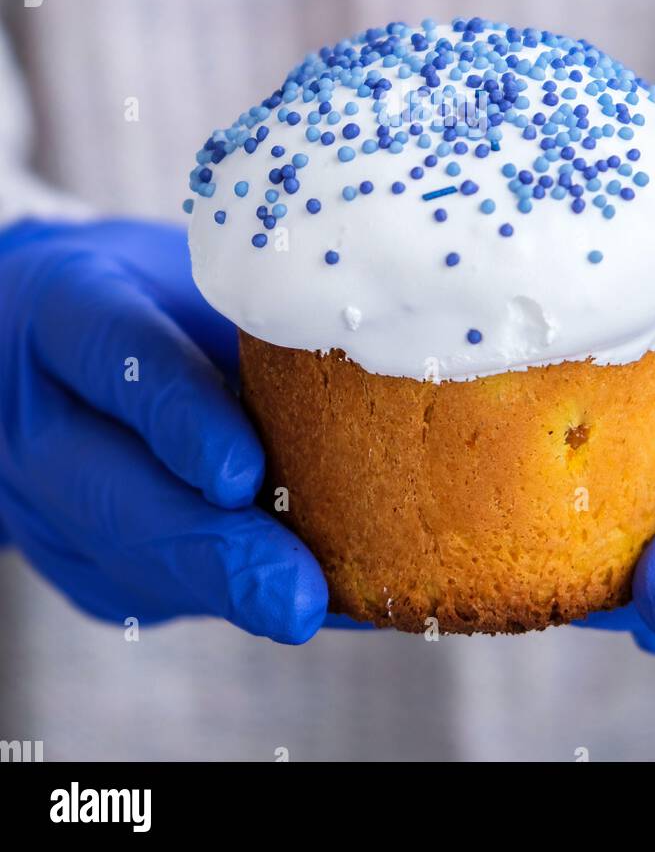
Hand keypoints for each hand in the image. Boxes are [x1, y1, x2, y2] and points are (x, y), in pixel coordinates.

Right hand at [0, 218, 327, 642]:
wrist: (53, 337)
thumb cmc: (159, 291)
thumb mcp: (196, 274)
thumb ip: (255, 321)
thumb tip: (379, 372)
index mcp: (68, 311)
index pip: (120, 363)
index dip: (180, 422)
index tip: (244, 474)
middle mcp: (45, 417)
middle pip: (118, 495)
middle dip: (214, 554)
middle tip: (296, 599)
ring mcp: (50, 503)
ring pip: (135, 562)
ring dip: (232, 592)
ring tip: (325, 611)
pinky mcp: (83, 560)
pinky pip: (158, 588)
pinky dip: (240, 598)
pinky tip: (320, 604)